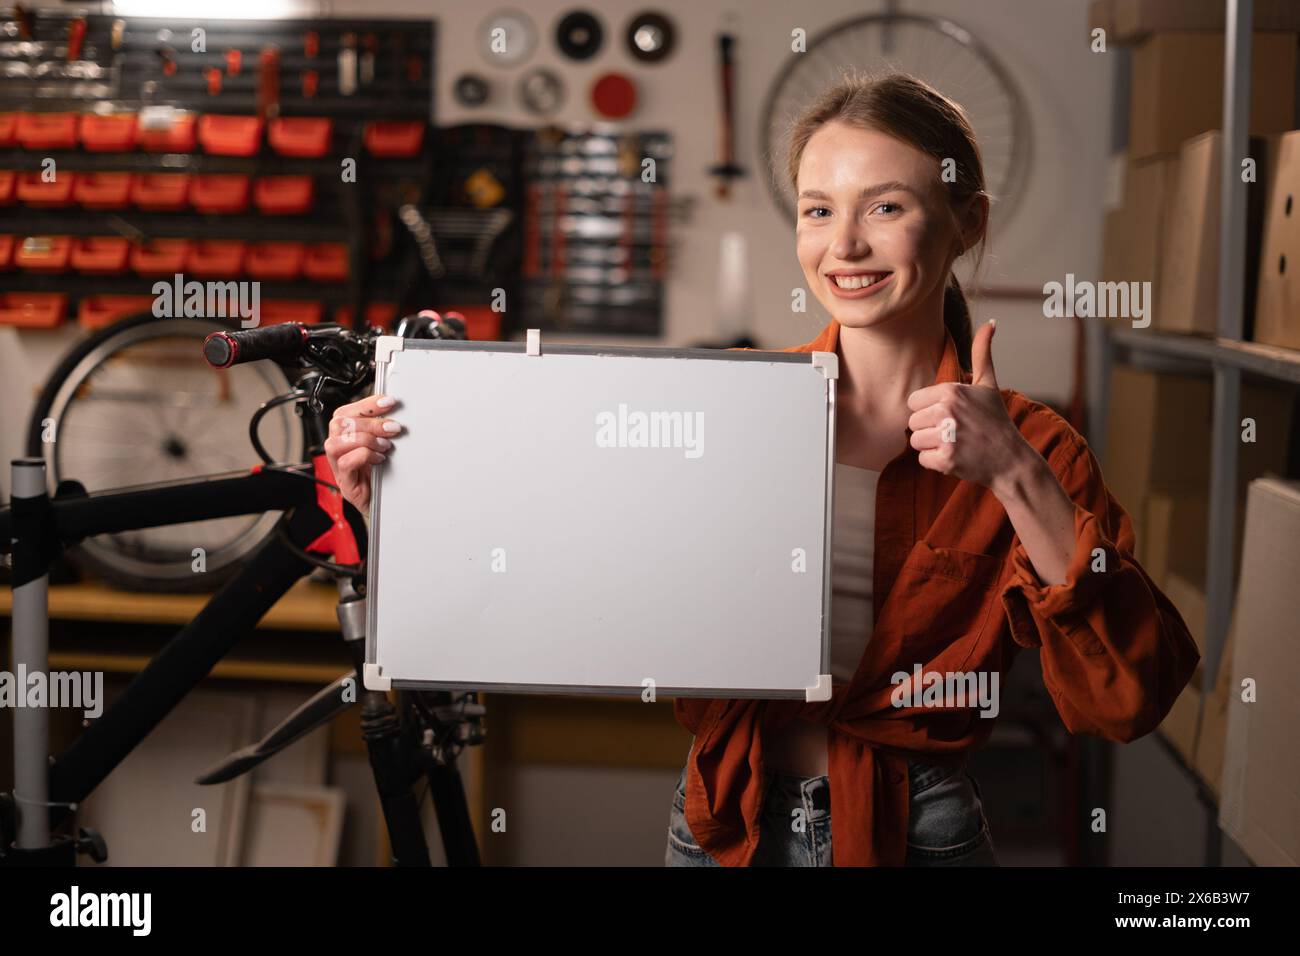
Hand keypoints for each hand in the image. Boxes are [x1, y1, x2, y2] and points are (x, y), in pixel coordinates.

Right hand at [323, 393, 402, 512]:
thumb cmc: (385, 478)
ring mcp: (339, 468)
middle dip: (370, 422)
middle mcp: (339, 452)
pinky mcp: (346, 484)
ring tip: (385, 446)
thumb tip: (396, 412)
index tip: (389, 401)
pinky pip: (345, 464)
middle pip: (339, 424)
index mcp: (346, 439)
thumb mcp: (384, 448)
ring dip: (365, 439)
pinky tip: (379, 459)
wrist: (389, 510)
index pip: (345, 413)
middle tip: (392, 428)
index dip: (367, 403)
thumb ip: (384, 430)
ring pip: (336, 443)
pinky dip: (364, 456)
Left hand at [905, 320, 1034, 494]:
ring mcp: (946, 436)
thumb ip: (982, 353)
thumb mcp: (988, 384)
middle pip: (912, 422)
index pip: (914, 401)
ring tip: (954, 443)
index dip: (928, 410)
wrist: (1010, 458)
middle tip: (954, 431)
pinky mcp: (946, 459)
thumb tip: (990, 322)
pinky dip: (936, 462)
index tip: (949, 415)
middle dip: (929, 429)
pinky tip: (955, 456)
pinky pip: (922, 459)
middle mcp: (947, 411)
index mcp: (951, 391)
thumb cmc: (995, 420)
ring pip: (915, 441)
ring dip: (931, 446)